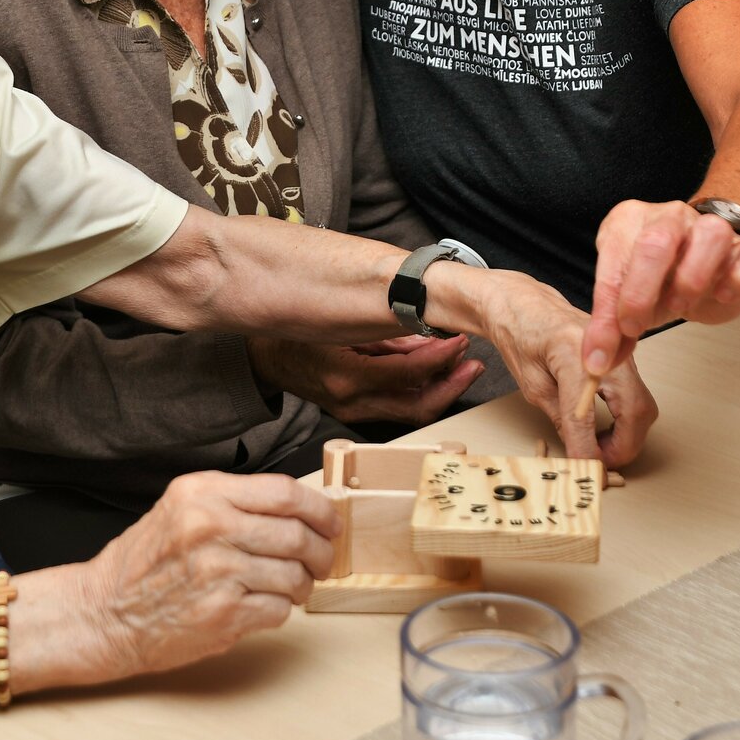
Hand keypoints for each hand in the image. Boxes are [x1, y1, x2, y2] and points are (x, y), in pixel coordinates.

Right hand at [82, 472, 339, 678]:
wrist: (104, 612)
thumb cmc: (144, 563)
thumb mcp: (180, 507)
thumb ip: (232, 501)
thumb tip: (298, 509)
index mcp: (203, 493)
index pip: (284, 492)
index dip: (319, 509)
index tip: (330, 522)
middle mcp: (211, 527)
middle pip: (297, 535)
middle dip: (321, 552)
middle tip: (322, 560)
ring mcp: (219, 572)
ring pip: (294, 575)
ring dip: (302, 585)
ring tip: (291, 587)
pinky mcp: (224, 614)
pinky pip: (279, 610)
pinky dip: (280, 610)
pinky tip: (262, 605)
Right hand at [248, 333, 482, 425]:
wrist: (266, 359)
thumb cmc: (298, 335)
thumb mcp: (342, 325)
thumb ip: (385, 334)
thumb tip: (427, 332)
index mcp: (348, 376)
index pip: (408, 374)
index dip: (440, 359)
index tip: (459, 341)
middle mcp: (353, 401)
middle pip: (417, 406)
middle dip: (452, 385)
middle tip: (473, 363)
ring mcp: (354, 412)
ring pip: (412, 411)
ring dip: (443, 390)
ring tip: (464, 368)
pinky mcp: (356, 414)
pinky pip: (398, 407)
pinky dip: (421, 392)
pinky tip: (436, 374)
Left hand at [464, 268, 656, 467]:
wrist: (525, 304)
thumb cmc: (521, 334)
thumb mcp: (531, 384)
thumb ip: (561, 419)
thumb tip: (580, 454)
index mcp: (573, 352)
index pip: (586, 416)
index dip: (587, 452)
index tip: (587, 473)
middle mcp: (606, 348)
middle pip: (636, 411)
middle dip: (623, 448)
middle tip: (600, 465)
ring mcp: (620, 351)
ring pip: (643, 405)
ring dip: (627, 436)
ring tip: (599, 448)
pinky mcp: (624, 356)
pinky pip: (637, 394)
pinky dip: (627, 419)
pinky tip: (606, 430)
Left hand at [584, 199, 739, 372]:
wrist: (702, 260)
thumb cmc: (658, 279)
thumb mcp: (627, 301)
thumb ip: (613, 328)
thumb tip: (598, 363)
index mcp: (630, 222)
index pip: (614, 260)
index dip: (608, 308)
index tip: (603, 348)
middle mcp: (670, 217)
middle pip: (657, 242)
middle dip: (641, 293)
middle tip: (635, 328)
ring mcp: (713, 226)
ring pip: (711, 236)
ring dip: (692, 279)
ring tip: (681, 305)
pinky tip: (724, 295)